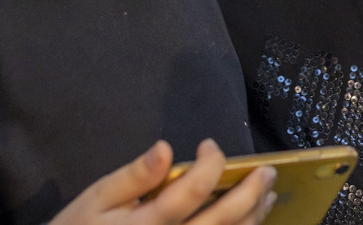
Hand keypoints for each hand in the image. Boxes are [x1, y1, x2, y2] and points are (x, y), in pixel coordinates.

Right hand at [50, 138, 275, 224]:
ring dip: (253, 219)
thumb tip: (165, 149)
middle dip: (250, 192)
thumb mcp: (95, 199)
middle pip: (221, 220)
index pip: (193, 190)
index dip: (211, 163)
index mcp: (145, 224)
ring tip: (267, 197)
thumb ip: (133, 177)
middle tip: (268, 172)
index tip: (209, 145)